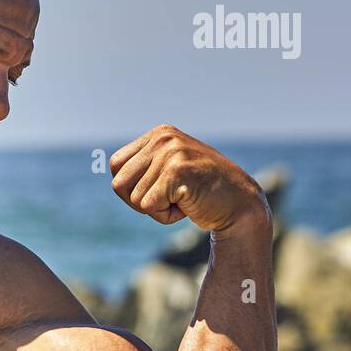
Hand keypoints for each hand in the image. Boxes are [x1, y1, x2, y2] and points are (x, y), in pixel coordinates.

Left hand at [108, 125, 267, 232]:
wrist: (241, 205)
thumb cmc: (203, 191)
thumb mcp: (171, 168)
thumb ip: (144, 166)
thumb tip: (109, 170)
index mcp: (159, 134)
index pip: (116, 165)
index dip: (131, 187)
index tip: (158, 189)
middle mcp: (163, 139)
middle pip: (119, 184)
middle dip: (141, 201)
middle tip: (171, 198)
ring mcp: (171, 154)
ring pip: (134, 199)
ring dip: (157, 209)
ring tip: (184, 199)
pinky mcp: (177, 173)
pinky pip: (148, 207)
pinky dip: (165, 216)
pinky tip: (188, 206)